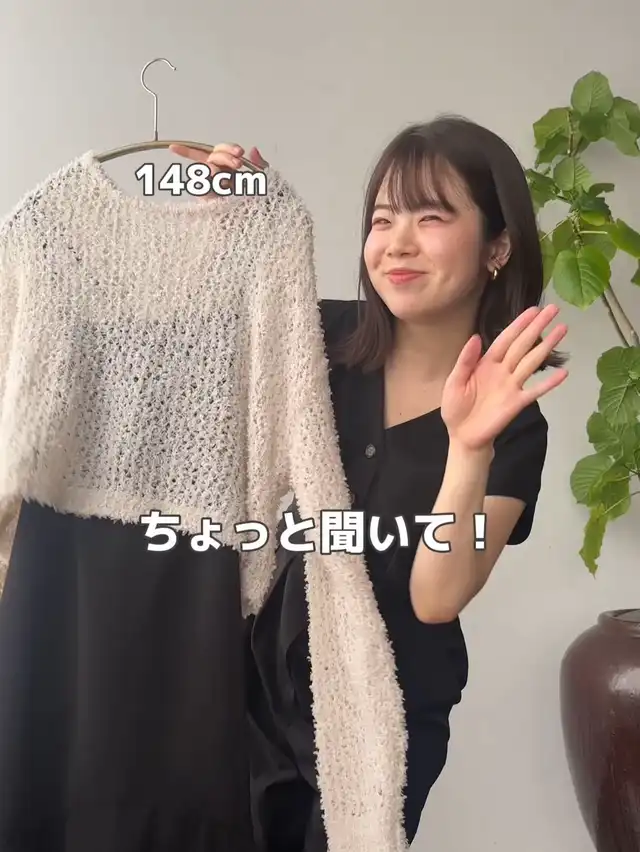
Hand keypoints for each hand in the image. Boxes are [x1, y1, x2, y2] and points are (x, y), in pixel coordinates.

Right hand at [168, 143, 268, 198]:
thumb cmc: (271, 207)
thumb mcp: (270, 183)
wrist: (269, 226)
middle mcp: (222, 178)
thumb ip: (261, 166)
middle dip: (225, 155)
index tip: (240, 152)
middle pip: (213, 156)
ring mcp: (214, 189)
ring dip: (215, 165)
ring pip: (205, 168)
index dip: (225, 147)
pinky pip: (202, 187)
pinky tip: (223, 183)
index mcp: (234, 172)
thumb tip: (253, 149)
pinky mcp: (209, 201)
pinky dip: (210, 181)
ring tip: (232, 174)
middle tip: (240, 163)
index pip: (220, 154)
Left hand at [441, 304, 567, 450]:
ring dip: (548, 346)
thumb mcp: (454, 381)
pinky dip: (549, 383)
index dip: (519, 324)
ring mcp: (512, 386)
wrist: (462, 435)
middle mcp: (503, 370)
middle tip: (554, 309)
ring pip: (532, 362)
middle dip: (538, 327)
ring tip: (563, 330)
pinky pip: (536, 391)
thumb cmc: (456, 407)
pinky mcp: (517, 403)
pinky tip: (564, 373)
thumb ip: (465, 360)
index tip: (533, 309)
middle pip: (523, 345)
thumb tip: (476, 337)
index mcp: (486, 363)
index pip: (506, 339)